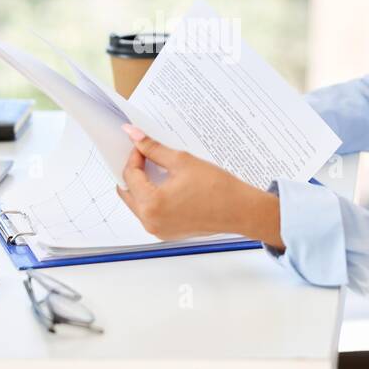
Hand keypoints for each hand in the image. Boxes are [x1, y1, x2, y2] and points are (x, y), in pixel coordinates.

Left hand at [115, 124, 280, 246]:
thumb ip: (154, 148)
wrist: (240, 210)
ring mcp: (158, 230)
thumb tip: (135, 135)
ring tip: (156, 169)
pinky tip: (165, 185)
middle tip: (145, 156)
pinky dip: (152, 198)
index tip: (142, 145)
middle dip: (133, 172)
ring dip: (141, 186)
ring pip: (137, 203)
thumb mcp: (182, 161)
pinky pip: (150, 213)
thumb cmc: (217, 189)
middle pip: (127, 192)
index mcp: (151, 204)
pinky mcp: (167, 232)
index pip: (130, 175)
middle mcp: (151, 221)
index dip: (134, 156)